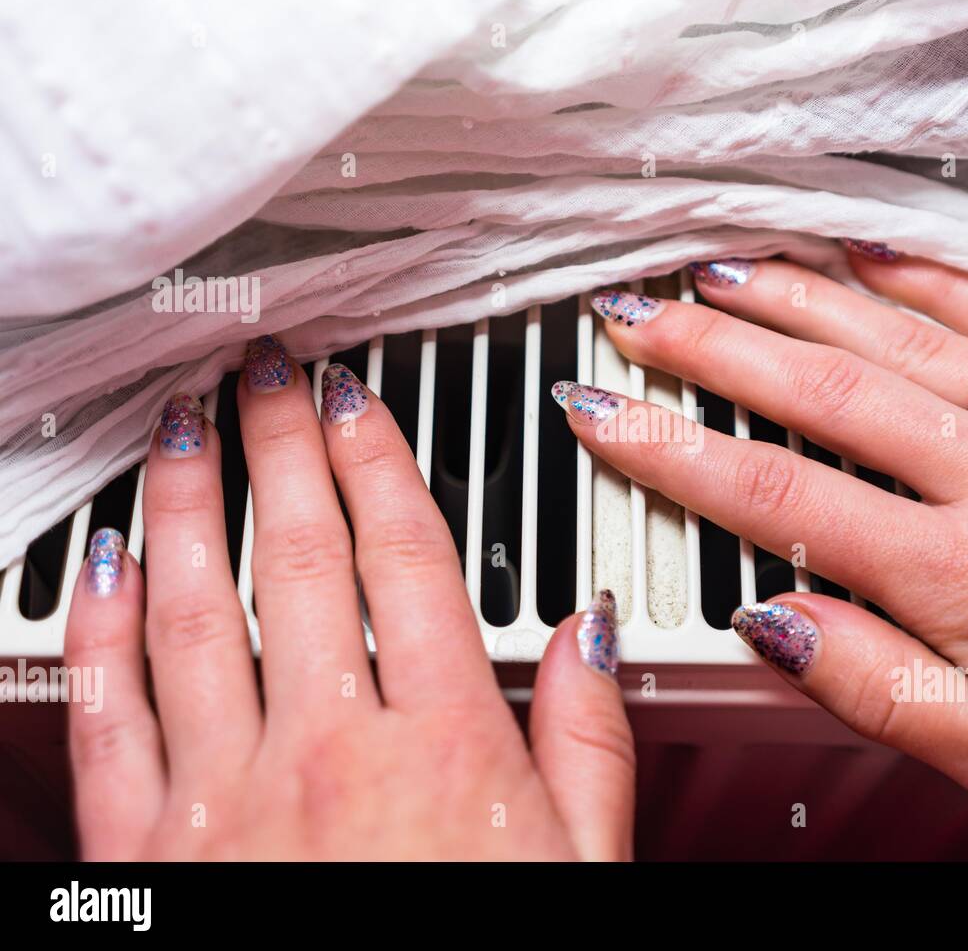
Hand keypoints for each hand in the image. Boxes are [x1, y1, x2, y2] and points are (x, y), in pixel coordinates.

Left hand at [65, 339, 633, 859]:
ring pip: (195, 611)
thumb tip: (591, 633)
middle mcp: (331, 751)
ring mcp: (228, 797)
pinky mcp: (145, 852)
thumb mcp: (583, 863)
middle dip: (281, 448)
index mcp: (446, 747)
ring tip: (181, 431)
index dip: (380, 463)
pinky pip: (110, 713)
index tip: (356, 405)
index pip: (408, 560)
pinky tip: (104, 559)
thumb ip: (593, 740)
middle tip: (264, 376)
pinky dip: (102, 625)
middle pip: (301, 558)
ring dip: (185, 505)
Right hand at [553, 245, 967, 835]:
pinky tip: (868, 257)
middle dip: (711, 348)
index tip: (607, 418)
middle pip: (820, 392)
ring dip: (794, 297)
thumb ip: (880, 688)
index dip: (673, 451)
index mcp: (963, 576)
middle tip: (637, 319)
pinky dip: (926, 276)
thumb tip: (772, 624)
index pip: (777, 496)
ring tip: (718, 272)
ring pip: (897, 335)